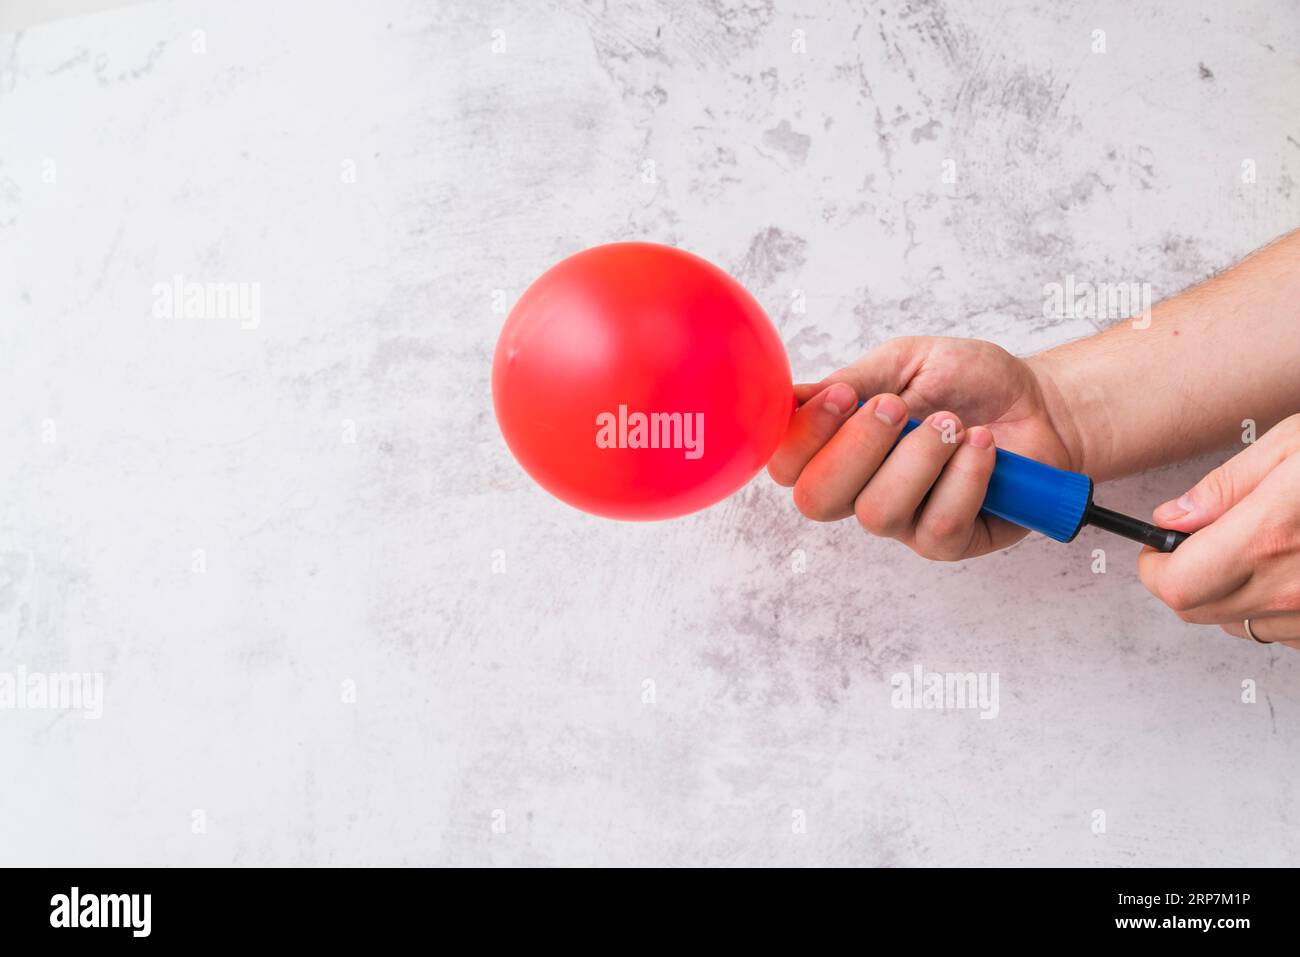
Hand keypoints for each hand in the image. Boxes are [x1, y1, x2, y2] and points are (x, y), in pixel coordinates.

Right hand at [768, 336, 1079, 559]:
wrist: (1041, 403)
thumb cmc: (971, 383)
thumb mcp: (907, 362)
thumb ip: (852, 380)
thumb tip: (794, 395)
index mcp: (839, 447)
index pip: (787, 464)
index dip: (804, 434)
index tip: (844, 395)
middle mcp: (860, 490)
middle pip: (816, 499)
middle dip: (856, 447)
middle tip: (898, 408)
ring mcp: (903, 521)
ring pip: (878, 512)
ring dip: (918, 459)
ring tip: (953, 424)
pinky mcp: (949, 542)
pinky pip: (938, 525)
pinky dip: (964, 476)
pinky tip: (982, 446)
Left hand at [1139, 414, 1299, 649]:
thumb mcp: (1296, 446)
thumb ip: (1227, 487)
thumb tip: (1173, 517)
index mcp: (1271, 536)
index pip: (1176, 584)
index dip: (1155, 568)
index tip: (1158, 547)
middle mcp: (1293, 587)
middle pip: (1198, 611)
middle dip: (1184, 580)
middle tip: (1197, 545)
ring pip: (1239, 624)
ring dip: (1231, 593)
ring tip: (1263, 548)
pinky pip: (1285, 631)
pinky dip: (1276, 605)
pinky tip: (1297, 566)